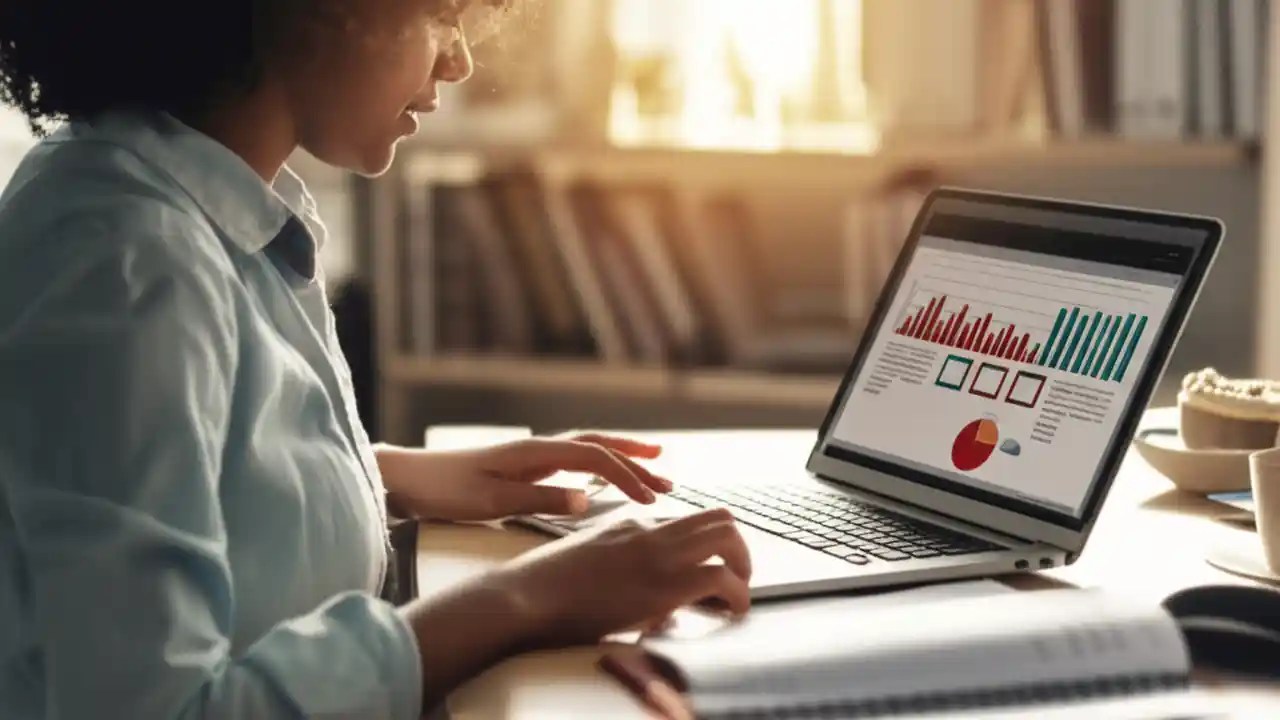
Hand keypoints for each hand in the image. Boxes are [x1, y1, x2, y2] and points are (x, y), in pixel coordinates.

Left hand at [378, 433, 673, 522]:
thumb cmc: (445, 489)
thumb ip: (540, 499)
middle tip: (669, 478)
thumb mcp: (492, 501)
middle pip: (598, 446)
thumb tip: (587, 501)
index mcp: (535, 452)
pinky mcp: (523, 466)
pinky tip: (603, 478)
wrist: (409, 479)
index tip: (651, 500)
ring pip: (587, 450)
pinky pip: (573, 460)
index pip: (595, 459)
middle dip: (636, 460)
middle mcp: (537, 447)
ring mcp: (531, 455)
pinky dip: (598, 464)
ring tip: (652, 463)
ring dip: (621, 457)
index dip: (627, 476)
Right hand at [399, 509, 750, 707]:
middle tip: (736, 577)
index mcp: (632, 524)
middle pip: (719, 517)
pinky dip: (738, 596)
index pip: (689, 521)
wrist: (527, 595)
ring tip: (737, 596)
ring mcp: (660, 554)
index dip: (708, 545)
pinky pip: (721, 579)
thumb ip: (621, 565)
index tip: (712, 568)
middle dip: (738, 548)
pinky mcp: (664, 584)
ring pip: (728, 537)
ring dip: (744, 567)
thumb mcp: (589, 560)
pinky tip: (732, 612)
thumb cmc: (547, 587)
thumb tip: (642, 595)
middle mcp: (652, 531)